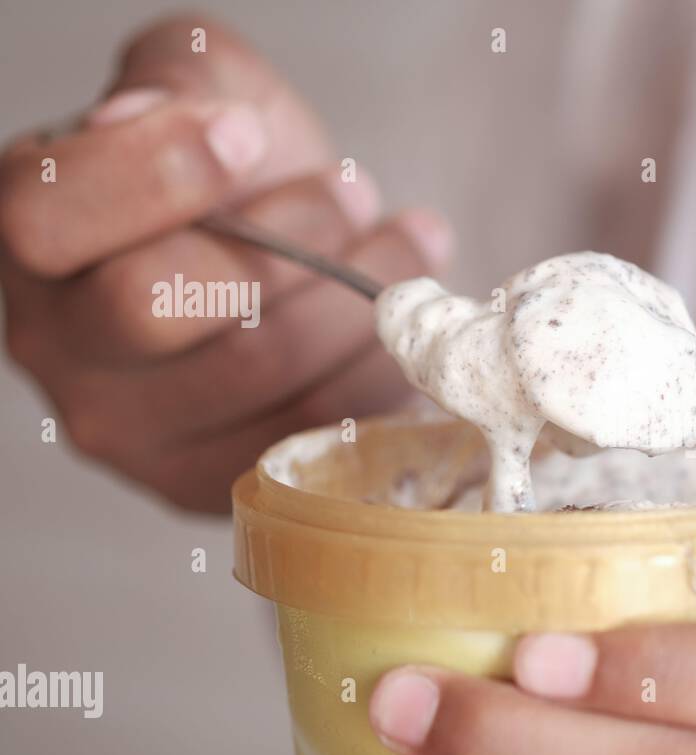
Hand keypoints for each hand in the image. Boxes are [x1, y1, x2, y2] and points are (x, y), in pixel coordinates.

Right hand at [0, 15, 449, 511]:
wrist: (288, 258)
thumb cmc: (240, 174)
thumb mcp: (203, 91)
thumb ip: (175, 83)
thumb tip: (144, 119)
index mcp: (32, 241)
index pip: (46, 219)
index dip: (151, 174)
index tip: (246, 135)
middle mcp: (56, 347)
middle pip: (157, 303)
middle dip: (283, 239)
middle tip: (353, 191)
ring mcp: (131, 430)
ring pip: (257, 366)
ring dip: (355, 295)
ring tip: (408, 241)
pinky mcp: (211, 480)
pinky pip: (312, 426)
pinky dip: (378, 364)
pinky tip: (404, 316)